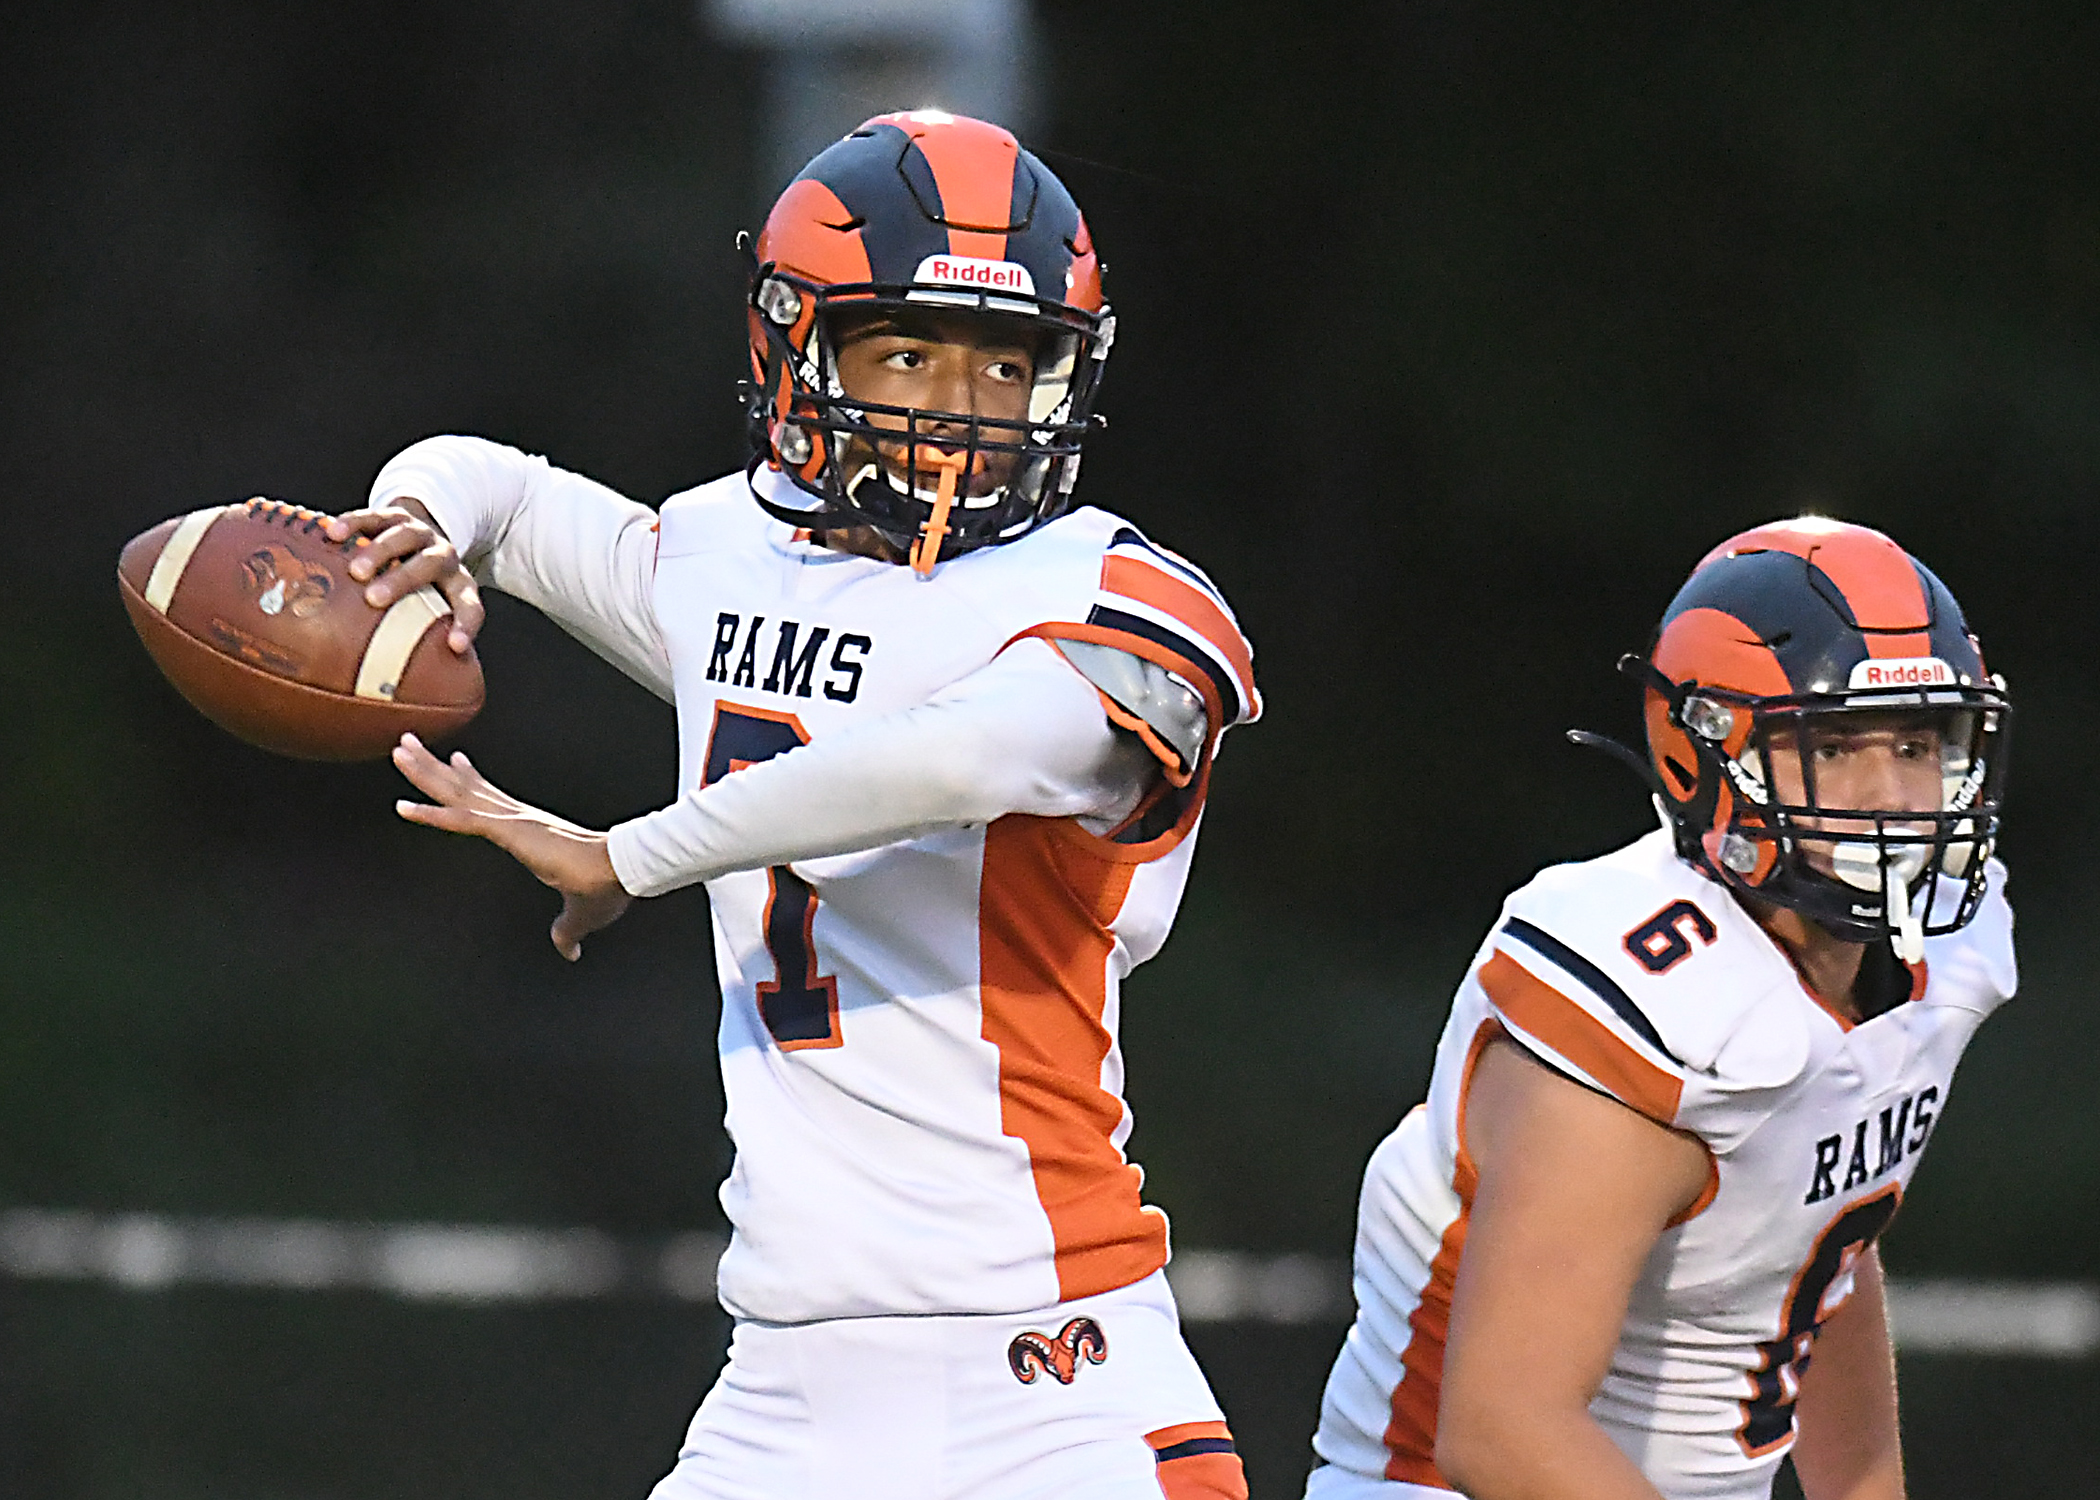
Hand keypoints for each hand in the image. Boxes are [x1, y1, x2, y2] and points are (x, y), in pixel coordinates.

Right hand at [324, 498, 482, 653]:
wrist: (424, 531)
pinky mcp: (393, 513)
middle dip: (404, 581)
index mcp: (458, 585)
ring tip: (355, 571)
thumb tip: (393, 695)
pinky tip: (332, 534)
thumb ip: (418, 640)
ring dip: (380, 552)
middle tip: (375, 599)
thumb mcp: (430, 610)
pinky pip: (374, 515)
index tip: (455, 646)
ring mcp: (419, 531)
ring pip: (404, 535)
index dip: (465, 625)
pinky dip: (354, 523)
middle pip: (430, 564)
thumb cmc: (423, 588)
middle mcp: (443, 556)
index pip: (470, 605)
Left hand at [392, 733, 631, 960]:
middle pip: (466, 785)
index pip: (492, 798)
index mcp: (532, 829)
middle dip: (435, 765)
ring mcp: (510, 820)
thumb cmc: (607, 886)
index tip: (454, 761)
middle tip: (408, 744)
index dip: (470, 779)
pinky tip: (403, 807)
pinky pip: (460, 819)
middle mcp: (517, 816)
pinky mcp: (508, 830)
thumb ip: (566, 932)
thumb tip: (568, 951)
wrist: (621, 871)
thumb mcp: (579, 916)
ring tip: (400, 750)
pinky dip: (430, 814)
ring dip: (425, 772)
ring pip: (457, 792)